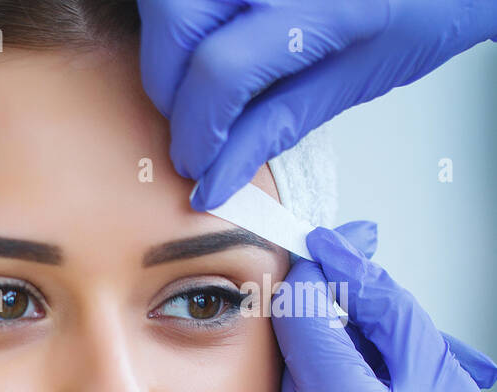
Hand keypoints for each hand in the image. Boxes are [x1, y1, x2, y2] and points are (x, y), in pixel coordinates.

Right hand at [137, 0, 496, 210]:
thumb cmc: (419, 10)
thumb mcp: (353, 79)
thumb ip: (276, 127)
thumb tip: (214, 181)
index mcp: (318, 7)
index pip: (220, 72)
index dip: (197, 131)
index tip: (197, 165)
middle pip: (175, 24)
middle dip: (167, 86)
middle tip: (194, 123)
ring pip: (165, 1)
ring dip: (166, 49)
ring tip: (198, 80)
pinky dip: (183, 22)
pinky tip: (205, 45)